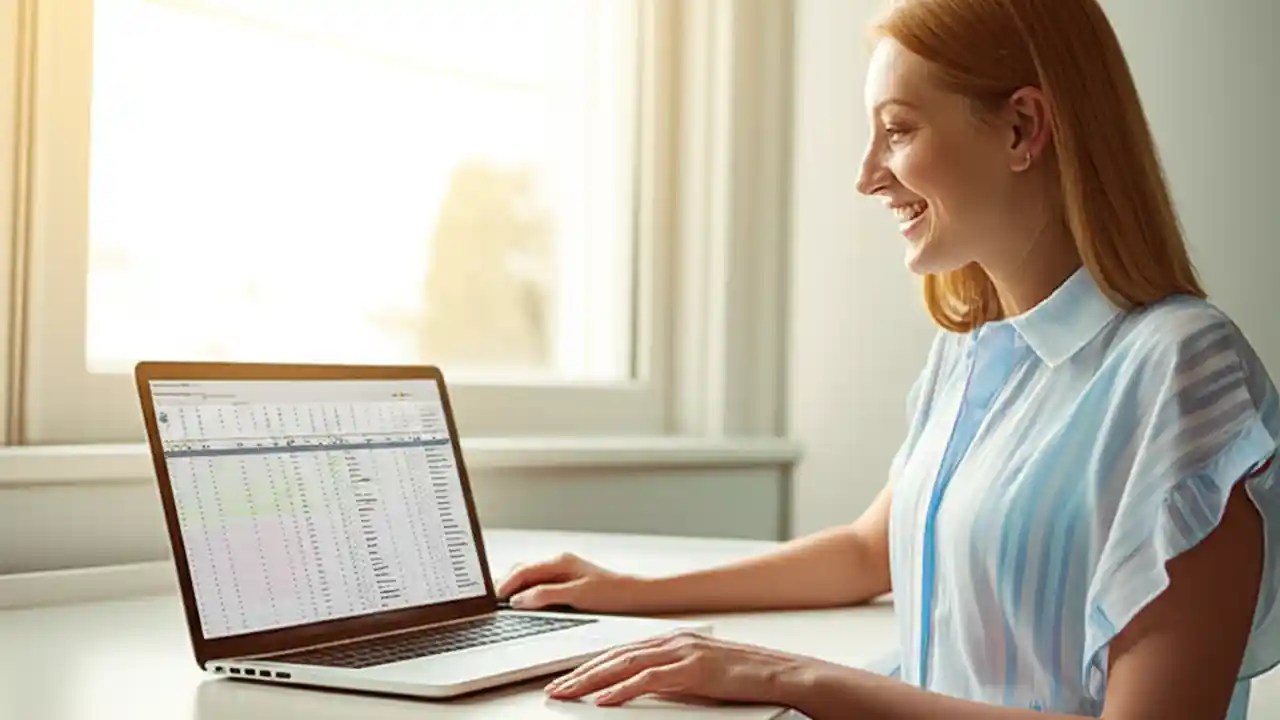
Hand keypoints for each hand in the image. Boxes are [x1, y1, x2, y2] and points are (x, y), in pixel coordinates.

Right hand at [496, 552, 644, 612]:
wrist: (635, 595)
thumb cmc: (611, 594)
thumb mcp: (577, 596)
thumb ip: (546, 595)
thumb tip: (518, 599)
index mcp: (559, 561)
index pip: (523, 570)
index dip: (505, 584)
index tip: (494, 598)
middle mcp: (559, 562)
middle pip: (522, 570)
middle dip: (505, 583)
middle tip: (493, 601)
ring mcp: (562, 571)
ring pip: (529, 576)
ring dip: (515, 587)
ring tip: (503, 602)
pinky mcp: (566, 580)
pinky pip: (538, 582)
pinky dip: (526, 590)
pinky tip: (524, 601)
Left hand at [543, 631, 819, 707]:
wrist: (781, 673)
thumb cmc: (744, 679)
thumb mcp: (697, 677)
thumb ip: (668, 679)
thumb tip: (636, 692)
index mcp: (672, 640)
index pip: (620, 652)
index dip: (589, 666)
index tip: (566, 680)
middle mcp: (673, 640)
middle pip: (614, 656)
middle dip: (580, 674)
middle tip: (554, 689)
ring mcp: (682, 652)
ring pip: (624, 665)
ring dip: (590, 682)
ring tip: (567, 694)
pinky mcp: (693, 669)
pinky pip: (649, 680)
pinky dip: (622, 690)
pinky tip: (604, 700)